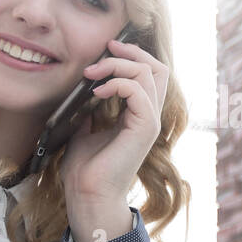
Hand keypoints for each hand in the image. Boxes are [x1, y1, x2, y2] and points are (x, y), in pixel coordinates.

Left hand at [60, 37, 168, 214]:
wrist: (87, 196)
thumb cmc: (85, 170)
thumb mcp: (84, 130)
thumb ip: (91, 110)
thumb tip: (83, 91)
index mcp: (139, 116)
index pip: (150, 75)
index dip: (133, 55)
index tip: (107, 47)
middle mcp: (149, 116)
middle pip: (158, 68)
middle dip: (133, 51)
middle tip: (107, 46)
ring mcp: (149, 122)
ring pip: (149, 74)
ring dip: (118, 65)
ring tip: (91, 73)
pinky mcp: (144, 129)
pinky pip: (138, 91)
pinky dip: (117, 84)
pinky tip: (96, 92)